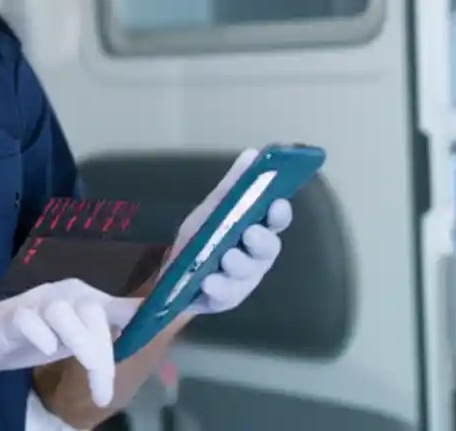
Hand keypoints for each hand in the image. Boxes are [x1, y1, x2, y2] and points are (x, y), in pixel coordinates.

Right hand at [0, 279, 139, 406]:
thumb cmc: (36, 337)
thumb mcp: (77, 337)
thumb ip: (105, 333)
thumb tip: (144, 328)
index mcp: (83, 297)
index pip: (118, 308)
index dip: (143, 313)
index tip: (178, 314)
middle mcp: (64, 292)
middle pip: (94, 313)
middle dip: (102, 354)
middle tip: (101, 389)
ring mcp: (37, 301)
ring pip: (65, 314)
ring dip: (77, 345)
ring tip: (79, 370)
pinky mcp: (12, 315)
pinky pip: (30, 321)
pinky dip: (41, 337)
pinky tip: (44, 350)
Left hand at [168, 148, 293, 315]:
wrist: (176, 275)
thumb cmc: (203, 239)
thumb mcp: (213, 210)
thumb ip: (233, 187)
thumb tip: (252, 155)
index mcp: (258, 231)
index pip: (276, 220)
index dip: (279, 213)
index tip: (276, 203)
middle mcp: (257, 258)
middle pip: (268, 249)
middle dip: (261, 241)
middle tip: (249, 233)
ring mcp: (243, 281)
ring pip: (247, 274)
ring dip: (238, 264)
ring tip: (225, 258)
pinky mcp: (224, 301)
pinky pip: (224, 296)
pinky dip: (218, 288)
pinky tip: (208, 281)